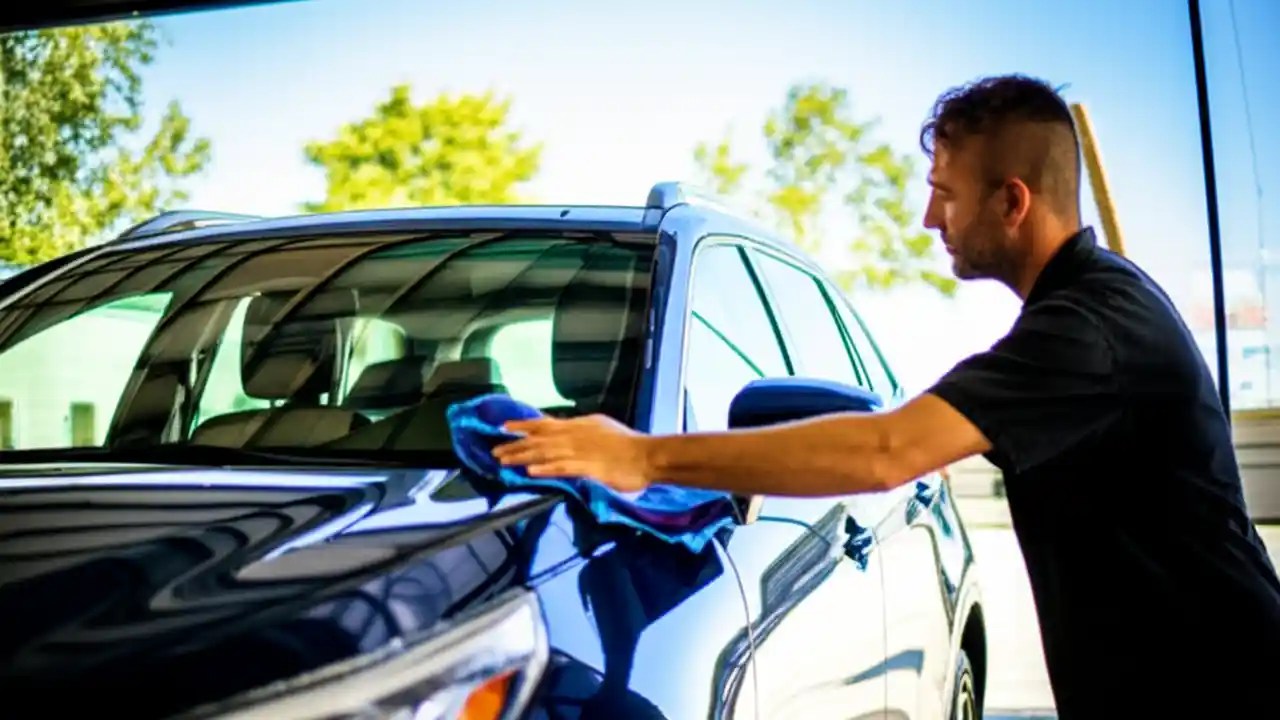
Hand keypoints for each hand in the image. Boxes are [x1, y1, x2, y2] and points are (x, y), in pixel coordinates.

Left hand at [492, 413, 653, 492]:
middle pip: (538, 440)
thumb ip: (581, 430)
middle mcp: (574, 436)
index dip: (523, 425)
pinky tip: (530, 473)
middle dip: (515, 445)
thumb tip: (565, 430)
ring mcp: (580, 452)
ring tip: (504, 462)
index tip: (503, 427)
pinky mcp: (588, 468)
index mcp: (578, 425)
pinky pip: (563, 469)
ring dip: (523, 457)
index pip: (544, 423)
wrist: (646, 456)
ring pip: (545, 454)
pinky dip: (546, 470)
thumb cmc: (627, 443)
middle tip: (494, 452)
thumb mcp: (600, 427)